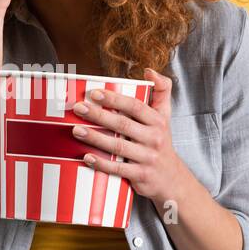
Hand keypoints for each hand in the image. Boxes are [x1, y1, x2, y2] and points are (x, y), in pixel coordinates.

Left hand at [70, 69, 186, 203]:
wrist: (172, 178)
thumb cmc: (161, 143)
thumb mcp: (166, 116)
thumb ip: (161, 91)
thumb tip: (149, 71)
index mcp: (157, 121)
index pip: (135, 106)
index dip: (114, 99)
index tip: (94, 93)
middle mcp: (154, 138)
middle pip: (123, 124)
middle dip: (99, 116)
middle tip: (78, 108)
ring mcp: (147, 157)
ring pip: (118, 146)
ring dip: (95, 138)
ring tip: (76, 130)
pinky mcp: (141, 175)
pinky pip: (118, 168)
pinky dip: (102, 163)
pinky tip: (87, 157)